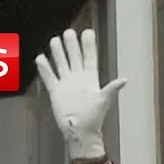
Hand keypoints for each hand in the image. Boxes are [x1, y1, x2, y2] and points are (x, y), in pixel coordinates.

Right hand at [34, 28, 126, 161]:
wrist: (80, 131)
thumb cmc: (94, 118)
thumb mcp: (104, 101)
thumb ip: (111, 89)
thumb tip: (123, 80)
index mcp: (90, 79)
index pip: (89, 58)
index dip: (88, 46)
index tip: (87, 32)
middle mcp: (78, 79)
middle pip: (74, 57)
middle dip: (72, 45)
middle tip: (69, 32)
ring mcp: (67, 84)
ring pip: (61, 64)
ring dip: (58, 53)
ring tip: (54, 40)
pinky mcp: (56, 91)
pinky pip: (49, 77)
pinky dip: (45, 68)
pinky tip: (41, 58)